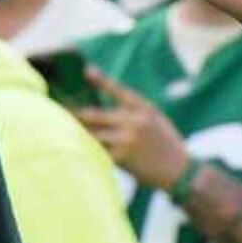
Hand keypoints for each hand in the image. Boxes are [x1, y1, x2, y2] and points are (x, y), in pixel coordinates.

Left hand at [74, 69, 189, 191]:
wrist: (180, 171)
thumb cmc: (167, 144)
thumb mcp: (156, 119)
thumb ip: (134, 111)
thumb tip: (107, 110)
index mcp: (144, 109)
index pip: (119, 90)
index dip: (102, 80)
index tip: (88, 71)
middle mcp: (134, 122)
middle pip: (94, 115)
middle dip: (76, 114)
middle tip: (61, 111)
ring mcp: (126, 140)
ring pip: (92, 134)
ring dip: (80, 133)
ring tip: (66, 132)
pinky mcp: (122, 158)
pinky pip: (98, 151)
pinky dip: (89, 150)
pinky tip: (80, 150)